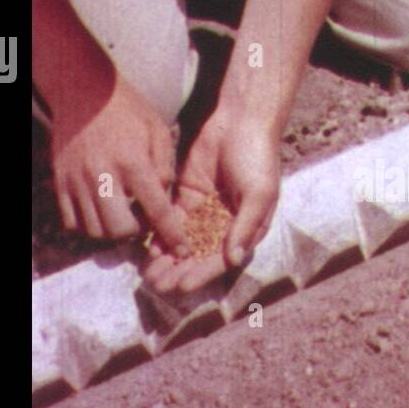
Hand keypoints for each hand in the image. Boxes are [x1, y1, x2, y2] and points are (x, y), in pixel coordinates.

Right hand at [50, 72, 187, 249]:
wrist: (83, 90)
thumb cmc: (127, 109)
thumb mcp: (158, 130)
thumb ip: (165, 168)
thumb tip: (164, 200)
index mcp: (132, 162)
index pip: (156, 210)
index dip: (172, 235)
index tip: (183, 251)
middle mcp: (101, 175)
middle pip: (120, 229)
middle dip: (137, 233)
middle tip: (143, 219)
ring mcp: (76, 181)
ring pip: (95, 231)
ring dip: (113, 231)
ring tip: (123, 214)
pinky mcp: (59, 182)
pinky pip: (72, 222)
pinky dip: (89, 225)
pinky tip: (102, 211)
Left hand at [144, 108, 279, 292]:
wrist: (241, 120)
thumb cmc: (259, 158)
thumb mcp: (260, 194)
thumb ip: (245, 226)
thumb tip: (233, 259)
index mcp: (248, 229)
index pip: (223, 258)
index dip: (203, 273)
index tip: (183, 285)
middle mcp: (226, 225)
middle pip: (201, 255)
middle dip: (180, 271)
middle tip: (159, 286)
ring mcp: (206, 212)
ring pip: (184, 242)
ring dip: (168, 260)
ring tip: (150, 275)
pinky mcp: (188, 196)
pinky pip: (172, 221)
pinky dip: (161, 236)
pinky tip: (148, 250)